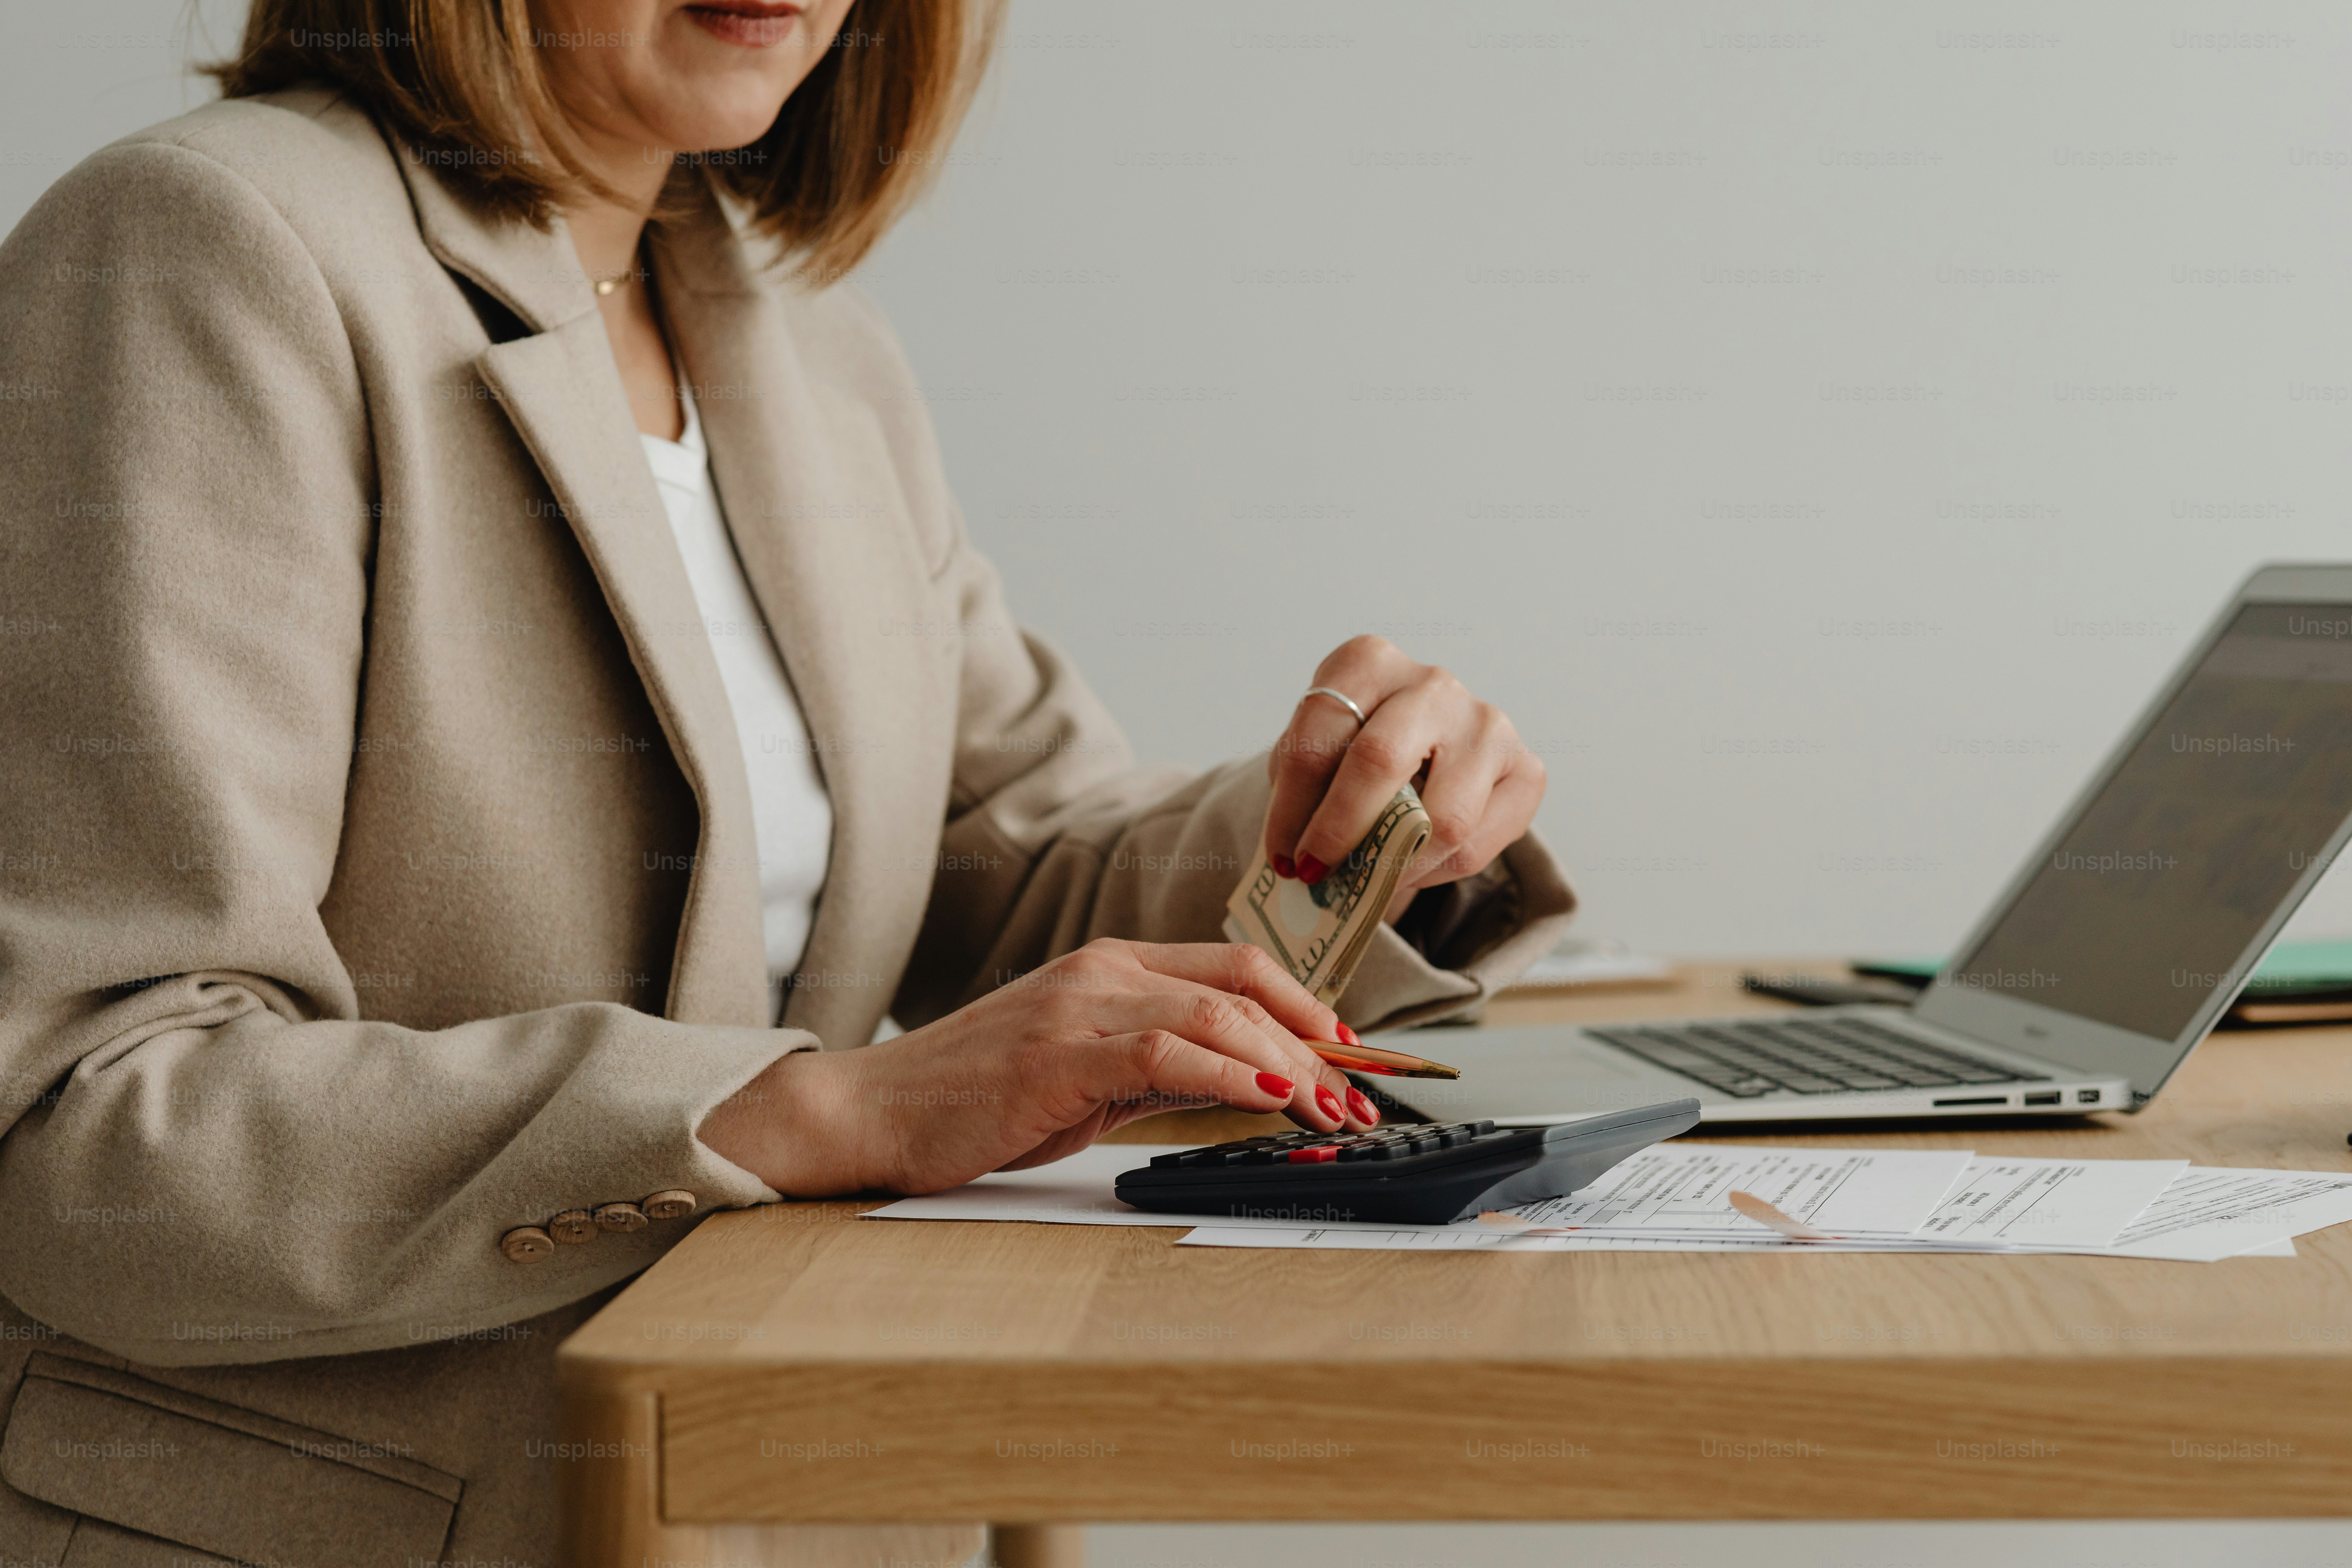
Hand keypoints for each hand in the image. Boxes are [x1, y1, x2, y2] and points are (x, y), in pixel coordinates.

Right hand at [696, 939, 1386, 1195]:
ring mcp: (1078, 1007)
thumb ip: (1156, 1066)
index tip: (1350, 1053)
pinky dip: (1230, 1074)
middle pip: (1240, 986)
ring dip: (1288, 1064)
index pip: (1232, 966)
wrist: (875, 1111)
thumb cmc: (976, 1097)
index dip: (1304, 1006)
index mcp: (1108, 966)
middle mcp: (1100, 971)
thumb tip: (1240, 1084)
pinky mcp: (1059, 1056)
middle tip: (1360, 1093)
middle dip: (1315, 1041)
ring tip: (1332, 1106)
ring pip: (1215, 1014)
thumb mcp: (1083, 1074)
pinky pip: (1166, 1054)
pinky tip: (1270, 1098)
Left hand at [1265, 635, 1544, 917]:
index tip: (1280, 856)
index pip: (1319, 735)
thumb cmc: (1356, 747)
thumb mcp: (1317, 750)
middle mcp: (1434, 683)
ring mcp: (1487, 723)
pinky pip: (1475, 846)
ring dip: (1392, 866)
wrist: (1427, 747)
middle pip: (1380, 759)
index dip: (1291, 807)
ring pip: (1442, 818)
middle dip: (1339, 829)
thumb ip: (1304, 788)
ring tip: (1363, 883)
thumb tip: (1297, 858)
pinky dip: (1432, 873)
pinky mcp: (1526, 770)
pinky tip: (1407, 869)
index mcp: (1369, 662)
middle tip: (1313, 873)